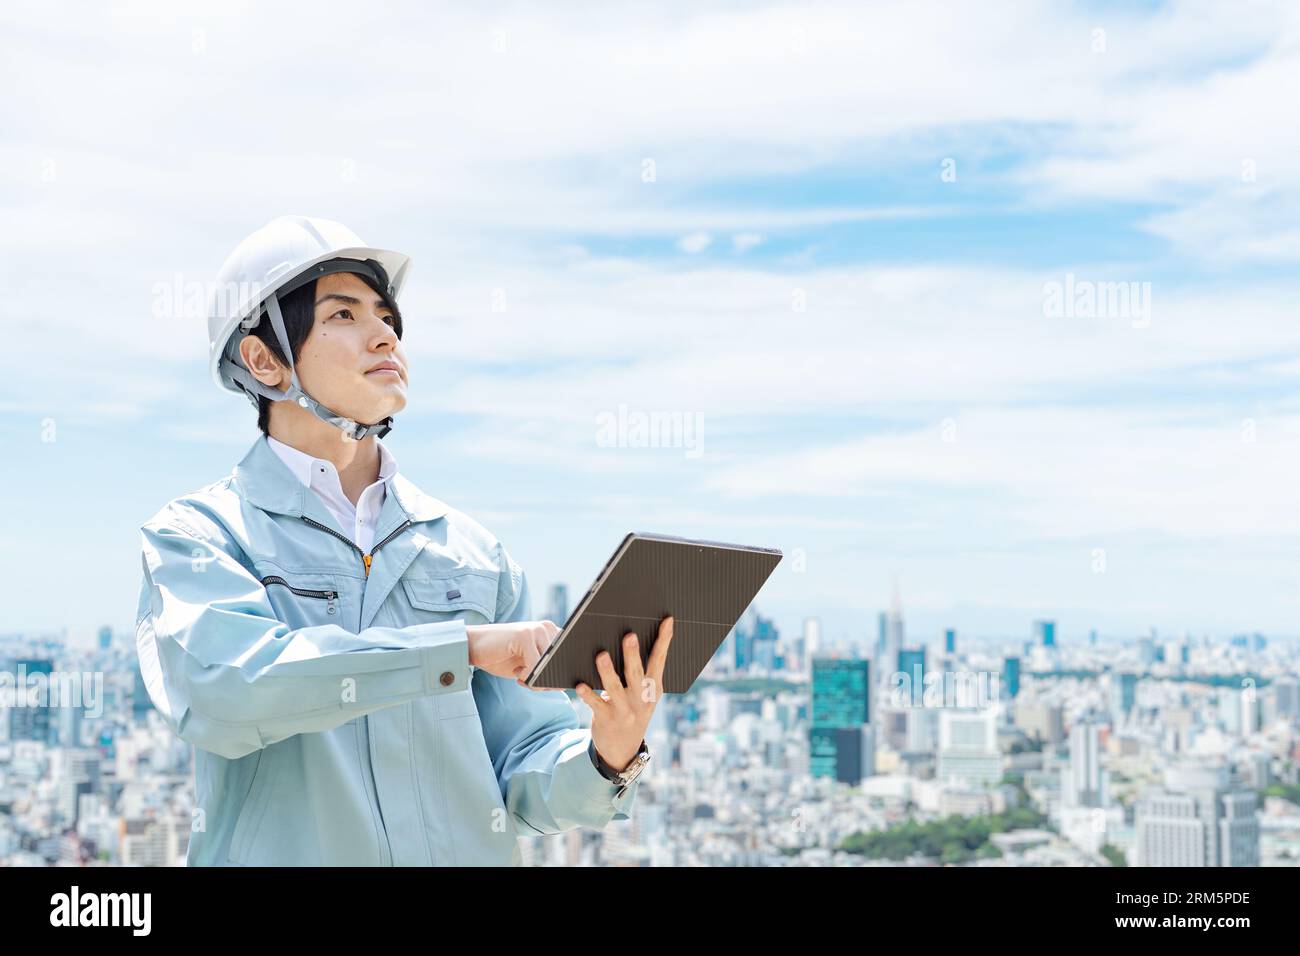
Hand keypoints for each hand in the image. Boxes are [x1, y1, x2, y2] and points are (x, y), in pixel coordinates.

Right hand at [466, 621, 557, 680]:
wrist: (473, 646)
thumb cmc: (501, 657)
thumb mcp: (528, 666)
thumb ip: (546, 671)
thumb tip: (564, 684)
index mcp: (551, 633)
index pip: (570, 655)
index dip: (561, 674)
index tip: (547, 682)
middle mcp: (547, 627)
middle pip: (561, 662)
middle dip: (548, 679)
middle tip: (529, 682)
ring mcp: (536, 629)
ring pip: (550, 664)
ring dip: (537, 679)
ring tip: (522, 677)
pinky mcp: (524, 634)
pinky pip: (537, 665)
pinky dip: (528, 676)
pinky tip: (517, 673)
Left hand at [576, 615, 673, 772]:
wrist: (622, 749)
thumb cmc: (632, 710)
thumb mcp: (644, 695)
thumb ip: (642, 672)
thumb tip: (632, 637)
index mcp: (653, 688)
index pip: (659, 661)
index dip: (664, 640)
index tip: (667, 620)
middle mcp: (641, 699)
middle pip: (637, 673)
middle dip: (633, 654)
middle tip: (629, 635)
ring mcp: (625, 711)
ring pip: (615, 688)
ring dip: (608, 671)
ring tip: (602, 655)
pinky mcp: (607, 719)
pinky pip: (596, 704)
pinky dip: (588, 694)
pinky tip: (580, 685)